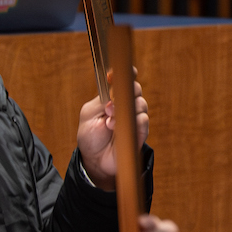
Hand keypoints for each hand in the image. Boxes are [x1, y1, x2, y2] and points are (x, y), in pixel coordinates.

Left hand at [75, 71, 148, 190]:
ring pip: (141, 103)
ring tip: (109, 122)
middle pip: (135, 89)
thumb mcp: (89, 115)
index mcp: (112, 98)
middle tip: (112, 103)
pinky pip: (143, 120)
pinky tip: (118, 128)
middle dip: (127, 91)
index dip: (125, 74)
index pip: (122, 81)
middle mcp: (125, 105)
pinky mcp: (140, 131)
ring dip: (125, 110)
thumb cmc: (90, 136)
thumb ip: (101, 102)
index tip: (120, 72)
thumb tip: (113, 98)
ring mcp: (134, 117)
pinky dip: (132, 122)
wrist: (95, 160)